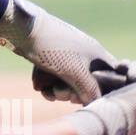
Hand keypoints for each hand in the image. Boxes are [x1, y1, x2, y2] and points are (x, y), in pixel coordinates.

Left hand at [0, 0, 118, 103]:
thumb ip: (89, 90)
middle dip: (72, 93)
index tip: (87, 95)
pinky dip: (48, 85)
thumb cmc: (54, 49)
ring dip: (58, 91)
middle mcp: (86, 56)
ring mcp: (69, 57)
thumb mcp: (75, 72)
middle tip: (61, 92)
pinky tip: (40, 87)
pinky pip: (56, 79)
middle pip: (87, 85)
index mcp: (97, 55)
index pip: (112, 77)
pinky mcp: (53, 59)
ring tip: (48, 90)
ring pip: (69, 84)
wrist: (23, 30)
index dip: (102, 90)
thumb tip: (96, 104)